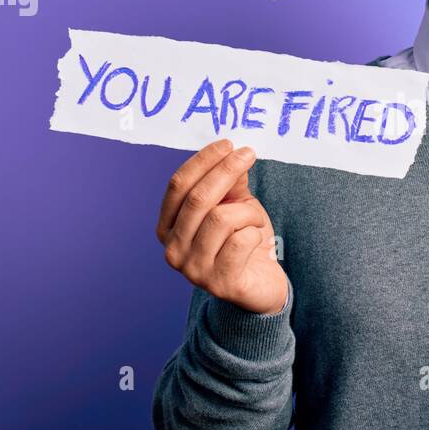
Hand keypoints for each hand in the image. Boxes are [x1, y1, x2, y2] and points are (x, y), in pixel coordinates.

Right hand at [157, 138, 288, 315]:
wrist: (261, 286)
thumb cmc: (243, 242)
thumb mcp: (235, 206)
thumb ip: (230, 183)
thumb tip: (230, 153)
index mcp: (168, 227)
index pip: (178, 186)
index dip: (203, 161)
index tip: (228, 143)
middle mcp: (173, 249)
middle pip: (198, 199)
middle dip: (225, 170)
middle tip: (248, 154)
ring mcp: (193, 270)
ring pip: (221, 218)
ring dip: (247, 211)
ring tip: (256, 218)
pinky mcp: (219, 283)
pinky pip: (241, 241)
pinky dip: (255, 233)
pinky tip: (257, 240)